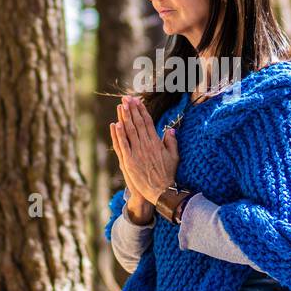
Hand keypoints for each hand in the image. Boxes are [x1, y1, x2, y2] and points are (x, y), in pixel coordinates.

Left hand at [110, 95, 178, 210]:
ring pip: (130, 131)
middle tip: (126, 98)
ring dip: (125, 117)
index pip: (148, 122)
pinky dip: (119, 135)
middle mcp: (146, 145)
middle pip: (137, 123)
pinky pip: (123, 145)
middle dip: (132, 109)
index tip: (137, 101)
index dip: (142, 111)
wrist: (161, 192)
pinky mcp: (129, 162)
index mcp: (156, 143)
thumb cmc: (168, 175)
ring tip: (121, 106)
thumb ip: (171, 142)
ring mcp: (137, 153)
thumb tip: (170, 129)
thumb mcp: (174, 156)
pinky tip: (115, 124)